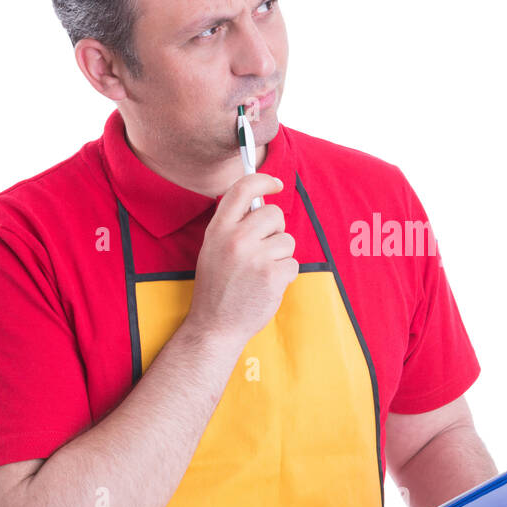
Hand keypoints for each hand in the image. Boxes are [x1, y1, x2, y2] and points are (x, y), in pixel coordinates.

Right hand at [185, 172, 294, 346]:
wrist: (215, 327)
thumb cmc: (218, 288)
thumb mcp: (213, 249)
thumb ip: (233, 226)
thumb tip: (263, 203)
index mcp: (218, 230)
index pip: (242, 189)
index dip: (263, 179)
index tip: (276, 183)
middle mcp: (235, 239)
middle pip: (274, 213)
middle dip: (275, 230)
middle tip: (263, 250)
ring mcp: (255, 257)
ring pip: (287, 240)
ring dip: (280, 256)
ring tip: (260, 273)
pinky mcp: (272, 275)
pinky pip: (293, 263)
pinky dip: (285, 275)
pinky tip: (267, 286)